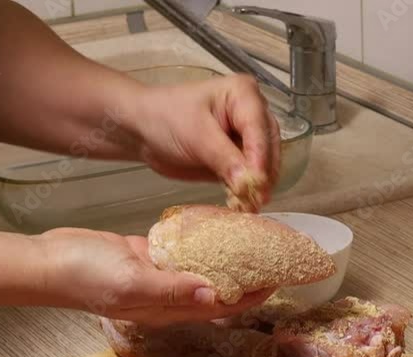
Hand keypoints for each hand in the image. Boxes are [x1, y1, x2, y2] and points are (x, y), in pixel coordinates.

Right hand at [36, 228, 272, 324]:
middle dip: (251, 277)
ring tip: (256, 239)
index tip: (281, 278)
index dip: (255, 295)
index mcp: (169, 309)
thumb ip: (171, 289)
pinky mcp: (148, 258)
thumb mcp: (130, 282)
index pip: (224, 305)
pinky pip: (184, 253)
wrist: (48, 261)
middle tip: (276, 254)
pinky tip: (219, 227)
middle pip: (221, 289)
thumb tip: (213, 293)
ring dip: (231, 259)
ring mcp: (159, 278)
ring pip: (205, 270)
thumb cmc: (85, 275)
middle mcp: (170, 298)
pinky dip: (204, 243)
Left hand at [125, 74, 281, 206]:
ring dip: (258, 185)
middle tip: (258, 199)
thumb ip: (224, 158)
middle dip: (263, 173)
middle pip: (268, 146)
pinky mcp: (238, 156)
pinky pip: (250, 174)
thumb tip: (248, 182)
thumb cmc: (166, 119)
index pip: (259, 129)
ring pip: (263, 162)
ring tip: (251, 206)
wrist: (143, 130)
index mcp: (243, 94)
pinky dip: (247, 189)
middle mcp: (252, 112)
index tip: (257, 183)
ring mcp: (246, 135)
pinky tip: (243, 204)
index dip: (260, 157)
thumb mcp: (196, 135)